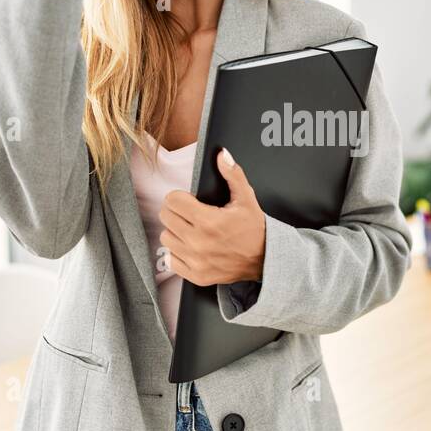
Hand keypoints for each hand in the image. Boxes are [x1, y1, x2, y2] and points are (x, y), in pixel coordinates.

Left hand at [159, 148, 266, 286]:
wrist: (265, 260)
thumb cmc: (254, 229)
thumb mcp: (246, 198)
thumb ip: (233, 174)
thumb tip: (222, 155)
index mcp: (208, 220)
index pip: (172, 201)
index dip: (179, 197)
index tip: (188, 201)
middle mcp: (198, 242)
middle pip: (166, 217)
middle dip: (176, 212)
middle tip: (189, 214)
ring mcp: (196, 261)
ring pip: (166, 238)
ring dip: (175, 232)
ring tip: (190, 230)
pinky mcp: (196, 275)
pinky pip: (171, 260)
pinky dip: (178, 253)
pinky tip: (192, 247)